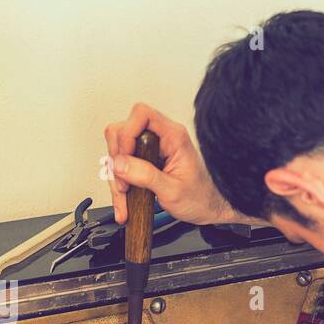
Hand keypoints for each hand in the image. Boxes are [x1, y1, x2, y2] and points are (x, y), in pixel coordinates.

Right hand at [104, 102, 247, 225]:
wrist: (207, 209)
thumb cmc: (200, 198)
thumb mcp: (172, 190)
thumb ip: (145, 175)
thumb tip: (120, 163)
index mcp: (174, 136)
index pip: (141, 114)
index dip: (127, 133)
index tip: (124, 158)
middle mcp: (161, 138)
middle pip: (122, 131)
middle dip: (117, 159)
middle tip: (124, 182)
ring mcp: (151, 149)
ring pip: (118, 150)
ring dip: (115, 175)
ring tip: (124, 196)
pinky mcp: (145, 160)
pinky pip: (122, 165)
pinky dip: (119, 182)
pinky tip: (124, 200)